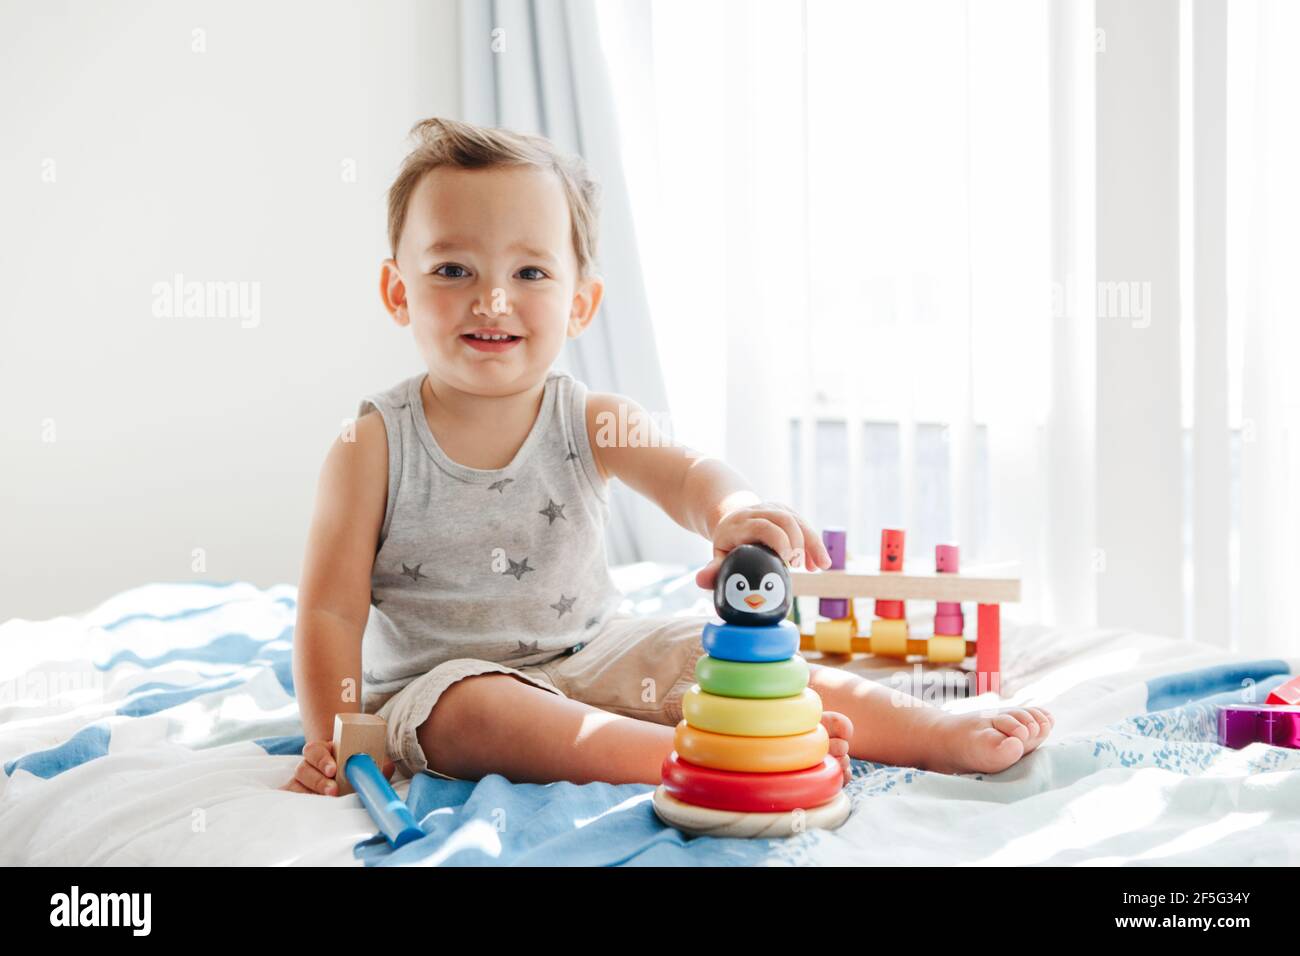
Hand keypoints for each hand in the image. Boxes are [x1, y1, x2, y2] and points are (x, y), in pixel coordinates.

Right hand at [280, 738, 396, 795]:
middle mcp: (309, 765)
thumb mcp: (366, 760)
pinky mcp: (299, 795)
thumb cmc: (355, 765)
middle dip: (318, 781)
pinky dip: (293, 804)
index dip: (322, 759)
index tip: (333, 769)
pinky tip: (301, 811)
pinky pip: (291, 798)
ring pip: (296, 786)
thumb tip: (386, 768)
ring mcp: (302, 782)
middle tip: (334, 790)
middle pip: (303, 769)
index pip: (314, 750)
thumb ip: (375, 762)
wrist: (344, 775)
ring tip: (328, 802)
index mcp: (323, 750)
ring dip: (310, 794)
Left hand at [695, 502, 831, 589]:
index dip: (778, 541)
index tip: (787, 561)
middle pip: (785, 519)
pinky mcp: (786, 512)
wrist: (730, 517)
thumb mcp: (717, 556)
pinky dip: (813, 543)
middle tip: (799, 567)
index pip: (764, 526)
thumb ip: (713, 570)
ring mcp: (774, 509)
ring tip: (820, 567)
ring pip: (798, 520)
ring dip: (812, 543)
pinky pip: (803, 524)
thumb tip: (700, 581)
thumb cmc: (726, 544)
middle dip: (798, 542)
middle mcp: (759, 511)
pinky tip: (818, 564)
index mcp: (741, 523)